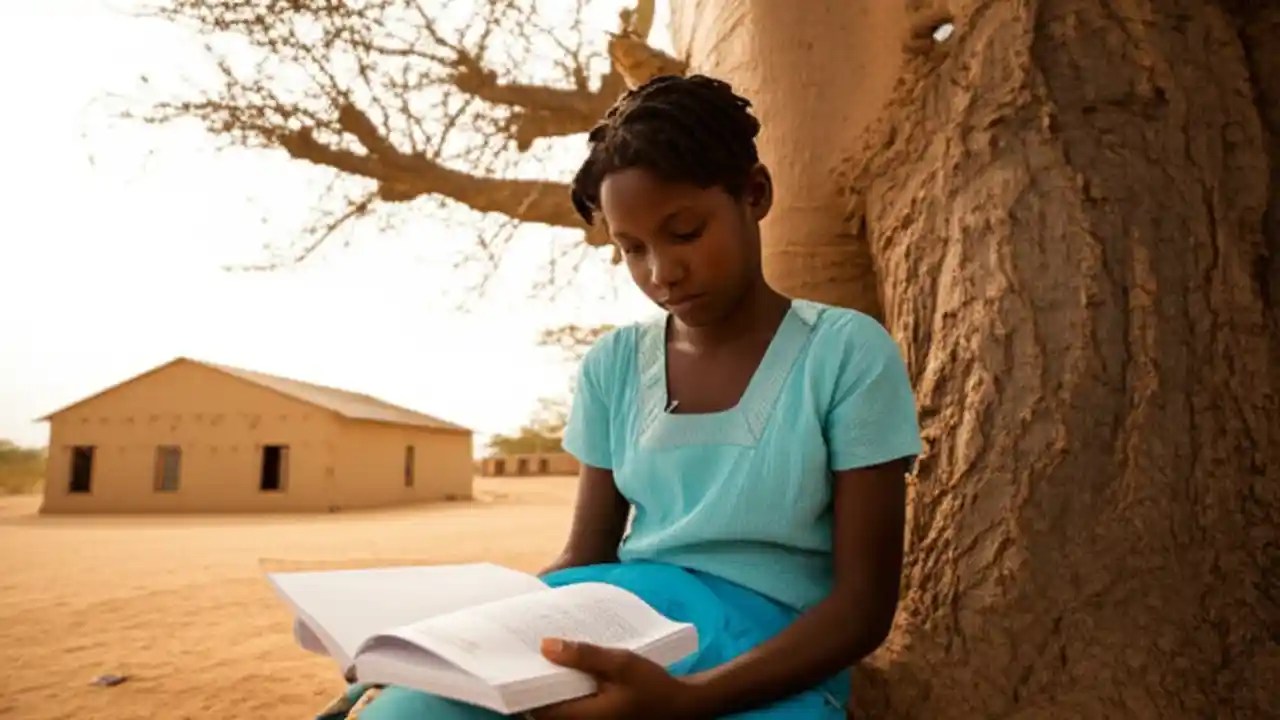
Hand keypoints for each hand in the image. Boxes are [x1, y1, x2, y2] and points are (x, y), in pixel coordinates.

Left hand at [529, 638, 697, 719]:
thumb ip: (584, 656)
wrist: (682, 707)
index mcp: (583, 718)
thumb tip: (545, 646)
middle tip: (528, 656)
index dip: (523, 689)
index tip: (516, 664)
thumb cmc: (653, 686)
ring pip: (558, 710)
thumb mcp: (620, 663)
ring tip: (546, 658)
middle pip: (545, 711)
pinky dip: (566, 692)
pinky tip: (570, 670)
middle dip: (535, 686)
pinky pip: (572, 709)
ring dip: (551, 688)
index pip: (538, 709)